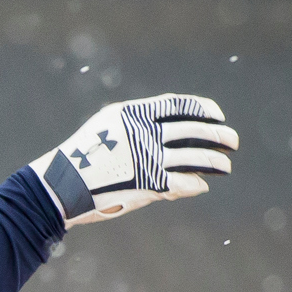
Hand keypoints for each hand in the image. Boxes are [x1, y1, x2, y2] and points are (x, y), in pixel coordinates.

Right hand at [31, 93, 238, 227]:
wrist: (59, 186)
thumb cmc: (80, 158)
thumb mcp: (105, 128)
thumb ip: (136, 127)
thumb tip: (166, 135)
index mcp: (133, 114)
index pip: (179, 105)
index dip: (203, 109)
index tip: (217, 115)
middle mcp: (143, 132)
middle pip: (193, 130)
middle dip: (218, 135)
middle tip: (232, 141)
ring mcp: (147, 158)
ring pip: (194, 157)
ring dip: (214, 162)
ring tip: (225, 166)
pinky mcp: (148, 183)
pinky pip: (183, 183)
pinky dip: (195, 184)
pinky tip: (201, 185)